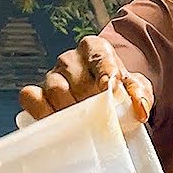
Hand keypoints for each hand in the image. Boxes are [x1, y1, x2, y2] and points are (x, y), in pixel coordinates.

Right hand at [20, 36, 153, 121]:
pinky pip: (31, 98)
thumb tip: (139, 109)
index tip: (110, 88)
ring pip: (55, 89)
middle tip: (102, 115)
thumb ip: (140, 94)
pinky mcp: (36, 92)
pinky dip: (42, 111)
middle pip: (76, 76)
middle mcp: (70, 59)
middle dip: (91, 99)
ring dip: (71, 109)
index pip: (99, 55)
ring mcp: (51, 75)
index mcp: (96, 49)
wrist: (107, 100)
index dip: (105, 71)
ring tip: (86, 123)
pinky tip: (58, 123)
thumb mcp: (137, 88)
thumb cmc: (121, 91)